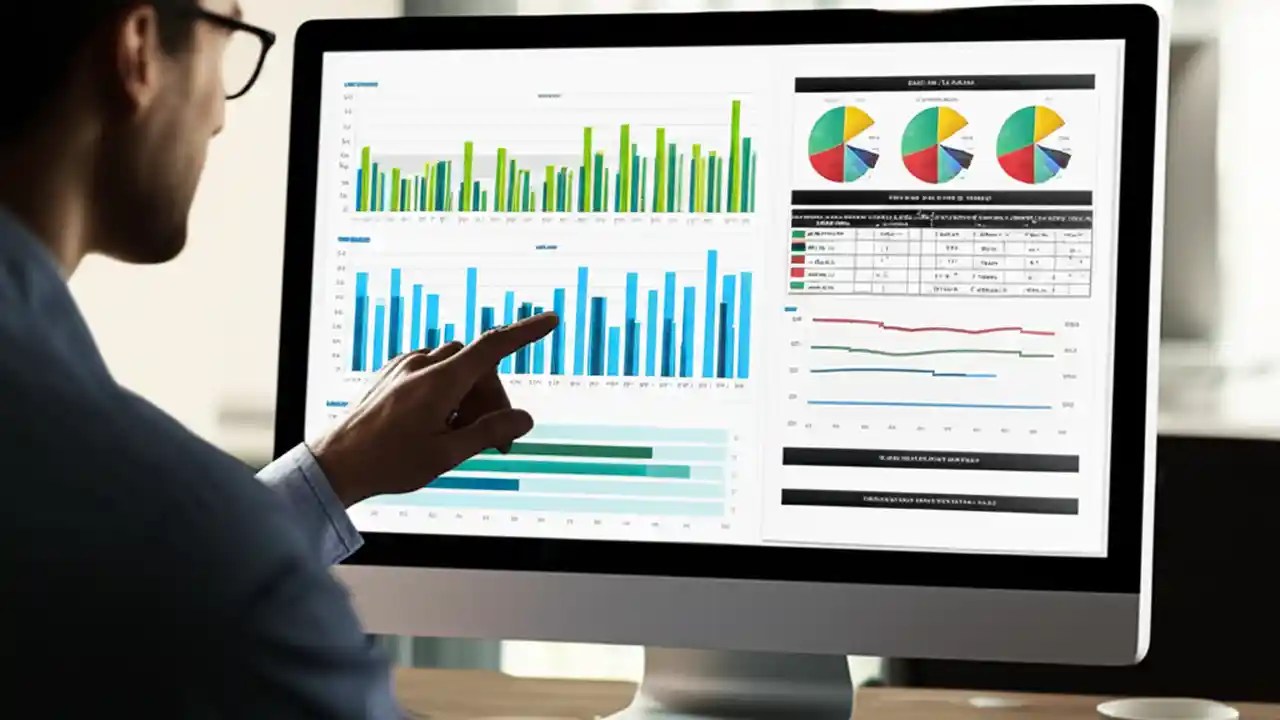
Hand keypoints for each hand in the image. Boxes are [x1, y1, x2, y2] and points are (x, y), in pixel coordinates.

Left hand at [309, 312, 558, 506]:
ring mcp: (404, 367)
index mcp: (440, 381)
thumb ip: (489, 433)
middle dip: (492, 399)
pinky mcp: (392, 373)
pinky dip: (446, 391)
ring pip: (455, 368)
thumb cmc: (388, 462)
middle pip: (477, 366)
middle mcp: (422, 365)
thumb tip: (525, 419)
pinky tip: (436, 423)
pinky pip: (432, 370)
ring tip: (458, 437)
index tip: (550, 321)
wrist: (336, 464)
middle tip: (497, 442)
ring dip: (468, 397)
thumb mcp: (447, 454)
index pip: (493, 346)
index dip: (526, 333)